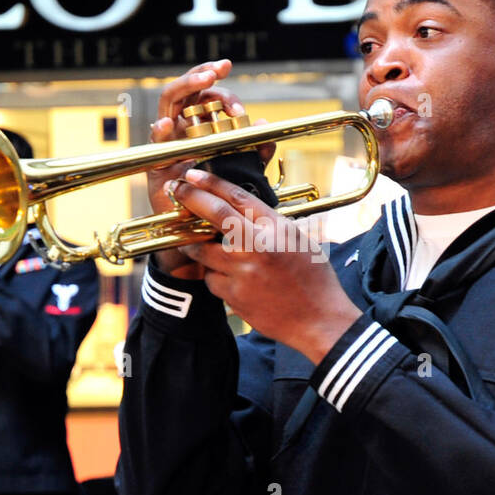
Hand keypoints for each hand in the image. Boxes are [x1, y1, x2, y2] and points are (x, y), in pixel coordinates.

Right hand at [148, 59, 274, 277]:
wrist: (201, 239)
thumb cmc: (219, 203)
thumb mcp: (242, 174)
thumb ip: (255, 152)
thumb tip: (268, 129)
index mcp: (199, 130)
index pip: (204, 96)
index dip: (214, 81)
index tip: (227, 68)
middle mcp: (180, 134)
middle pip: (184, 93)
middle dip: (200, 77)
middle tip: (217, 73)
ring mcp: (166, 147)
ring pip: (168, 107)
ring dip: (186, 91)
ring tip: (204, 83)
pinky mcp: (156, 166)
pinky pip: (154, 144)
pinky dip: (160, 131)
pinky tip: (168, 125)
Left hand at [167, 168, 360, 362]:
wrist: (319, 320)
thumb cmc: (312, 278)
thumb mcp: (298, 240)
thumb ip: (269, 224)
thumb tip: (239, 209)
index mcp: (276, 229)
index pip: (238, 197)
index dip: (211, 182)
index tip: (192, 174)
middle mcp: (258, 247)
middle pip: (214, 215)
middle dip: (190, 198)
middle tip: (176, 190)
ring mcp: (243, 273)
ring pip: (204, 252)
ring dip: (198, 246)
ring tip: (201, 245)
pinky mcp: (234, 297)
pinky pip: (212, 280)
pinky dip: (216, 277)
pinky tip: (233, 281)